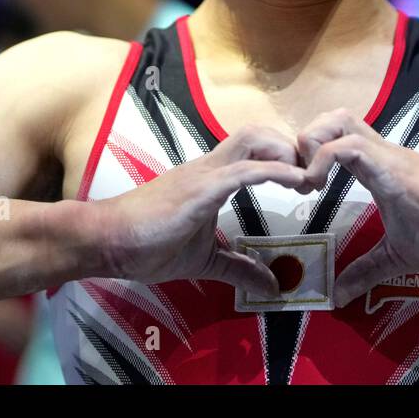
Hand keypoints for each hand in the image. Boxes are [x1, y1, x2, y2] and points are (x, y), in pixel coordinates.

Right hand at [94, 125, 314, 294]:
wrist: (107, 241)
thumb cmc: (147, 245)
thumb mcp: (204, 260)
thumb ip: (238, 267)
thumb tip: (271, 285)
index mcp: (211, 178)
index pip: (253, 148)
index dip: (283, 155)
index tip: (305, 178)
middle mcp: (210, 167)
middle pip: (257, 132)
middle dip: (290, 147)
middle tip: (311, 175)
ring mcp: (205, 174)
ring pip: (253, 140)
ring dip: (287, 154)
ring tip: (307, 178)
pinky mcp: (200, 188)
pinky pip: (244, 170)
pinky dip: (275, 171)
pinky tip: (296, 181)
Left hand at [298, 109, 418, 307]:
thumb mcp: (401, 256)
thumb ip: (369, 270)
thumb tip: (340, 295)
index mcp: (378, 169)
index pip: (338, 139)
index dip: (310, 155)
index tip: (301, 189)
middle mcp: (378, 154)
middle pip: (333, 118)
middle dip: (304, 140)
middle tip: (299, 178)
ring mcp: (385, 156)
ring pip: (338, 121)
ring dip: (311, 142)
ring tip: (308, 179)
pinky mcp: (392, 165)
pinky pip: (346, 147)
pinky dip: (321, 159)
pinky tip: (317, 186)